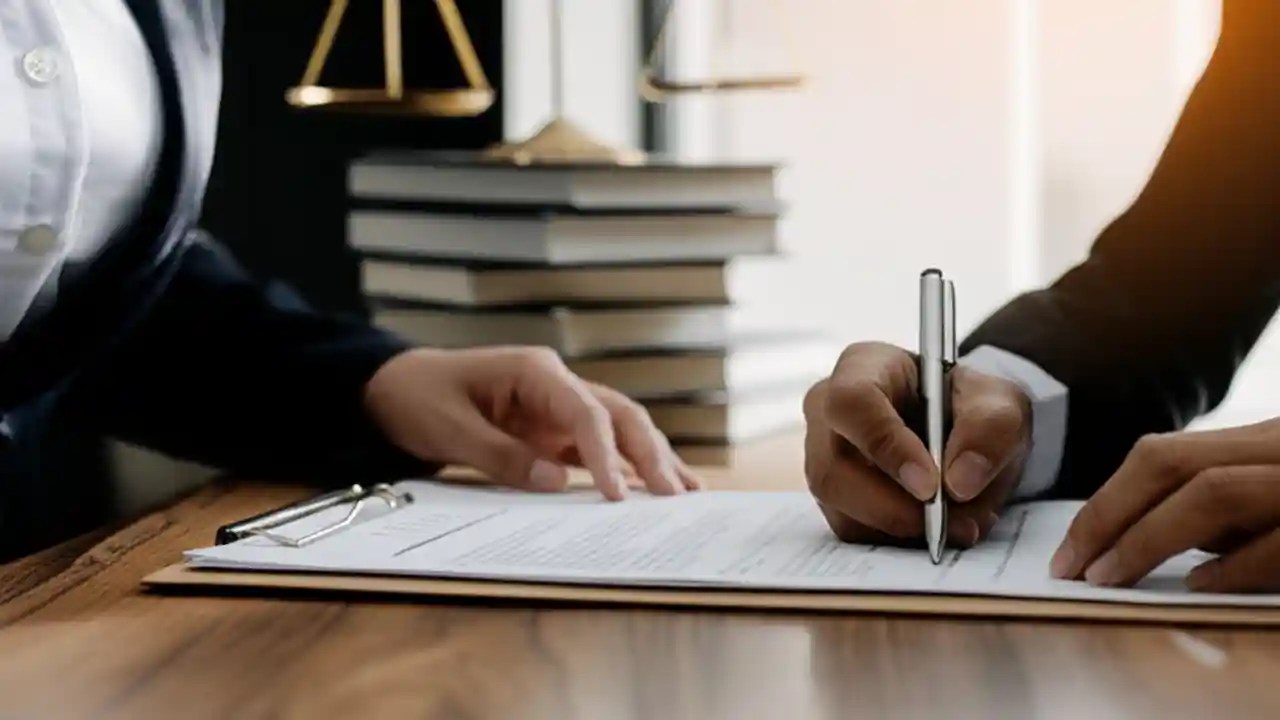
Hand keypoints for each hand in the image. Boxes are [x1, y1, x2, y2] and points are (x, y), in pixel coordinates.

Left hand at [363, 346, 700, 499]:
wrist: (394, 388)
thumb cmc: (418, 398)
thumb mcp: (448, 429)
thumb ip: (500, 455)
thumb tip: (556, 481)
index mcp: (534, 372)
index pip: (585, 411)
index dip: (606, 453)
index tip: (616, 494)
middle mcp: (556, 385)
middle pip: (618, 414)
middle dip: (649, 453)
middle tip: (674, 495)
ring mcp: (558, 407)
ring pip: (619, 427)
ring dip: (651, 458)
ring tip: (686, 492)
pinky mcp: (554, 430)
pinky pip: (600, 446)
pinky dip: (629, 466)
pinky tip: (656, 486)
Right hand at [804, 342, 1030, 546]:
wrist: (966, 433)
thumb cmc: (972, 406)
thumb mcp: (1001, 404)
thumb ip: (991, 430)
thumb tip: (958, 482)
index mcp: (863, 367)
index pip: (852, 402)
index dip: (885, 445)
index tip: (930, 485)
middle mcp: (828, 412)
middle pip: (831, 468)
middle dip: (889, 506)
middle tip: (944, 524)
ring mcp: (824, 457)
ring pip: (839, 507)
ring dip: (898, 527)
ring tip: (954, 526)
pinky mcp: (834, 498)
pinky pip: (852, 530)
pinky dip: (897, 540)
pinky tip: (934, 528)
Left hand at [1051, 419, 1279, 591]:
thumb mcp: (1267, 497)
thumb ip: (1215, 511)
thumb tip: (1139, 540)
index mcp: (1260, 440)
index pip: (1160, 458)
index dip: (1104, 505)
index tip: (1066, 554)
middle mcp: (1278, 446)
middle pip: (1171, 466)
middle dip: (1108, 518)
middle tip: (1069, 570)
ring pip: (1215, 492)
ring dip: (1149, 539)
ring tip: (1108, 578)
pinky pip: (1278, 542)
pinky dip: (1234, 566)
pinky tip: (1198, 586)